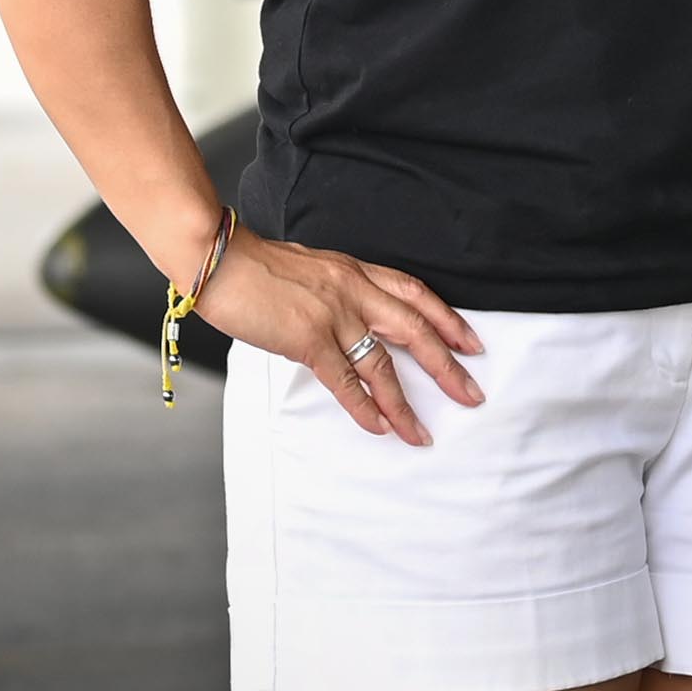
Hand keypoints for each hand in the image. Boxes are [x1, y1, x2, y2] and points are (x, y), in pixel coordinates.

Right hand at [197, 235, 486, 445]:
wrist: (220, 257)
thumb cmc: (256, 265)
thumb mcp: (312, 269)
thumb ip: (338, 290)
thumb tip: (351, 318)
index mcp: (356, 270)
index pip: (415, 294)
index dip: (448, 319)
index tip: (471, 343)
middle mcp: (354, 289)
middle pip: (415, 329)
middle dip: (447, 365)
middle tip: (471, 394)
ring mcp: (333, 314)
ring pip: (383, 364)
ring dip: (405, 403)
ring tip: (421, 433)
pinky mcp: (308, 338)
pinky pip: (345, 380)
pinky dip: (364, 406)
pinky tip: (379, 426)